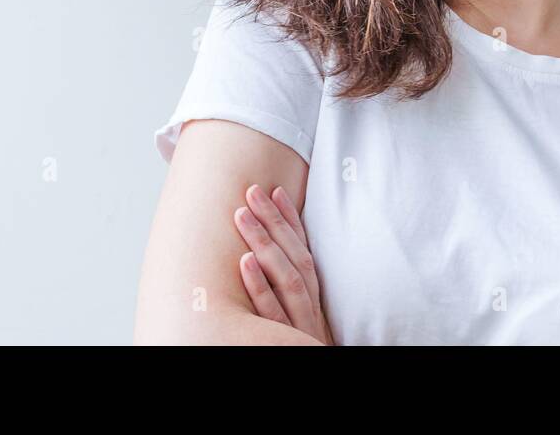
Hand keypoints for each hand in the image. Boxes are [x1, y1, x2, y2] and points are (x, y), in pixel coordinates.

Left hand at [232, 183, 334, 344]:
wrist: (317, 369)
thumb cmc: (303, 349)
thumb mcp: (303, 320)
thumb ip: (293, 289)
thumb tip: (270, 253)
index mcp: (315, 299)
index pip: (304, 250)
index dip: (290, 220)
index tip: (275, 190)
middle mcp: (311, 308)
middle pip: (295, 257)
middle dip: (273, 221)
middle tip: (251, 191)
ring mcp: (299, 326)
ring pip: (286, 278)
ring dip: (263, 243)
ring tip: (242, 215)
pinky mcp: (285, 342)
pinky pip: (271, 314)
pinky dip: (259, 287)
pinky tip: (243, 263)